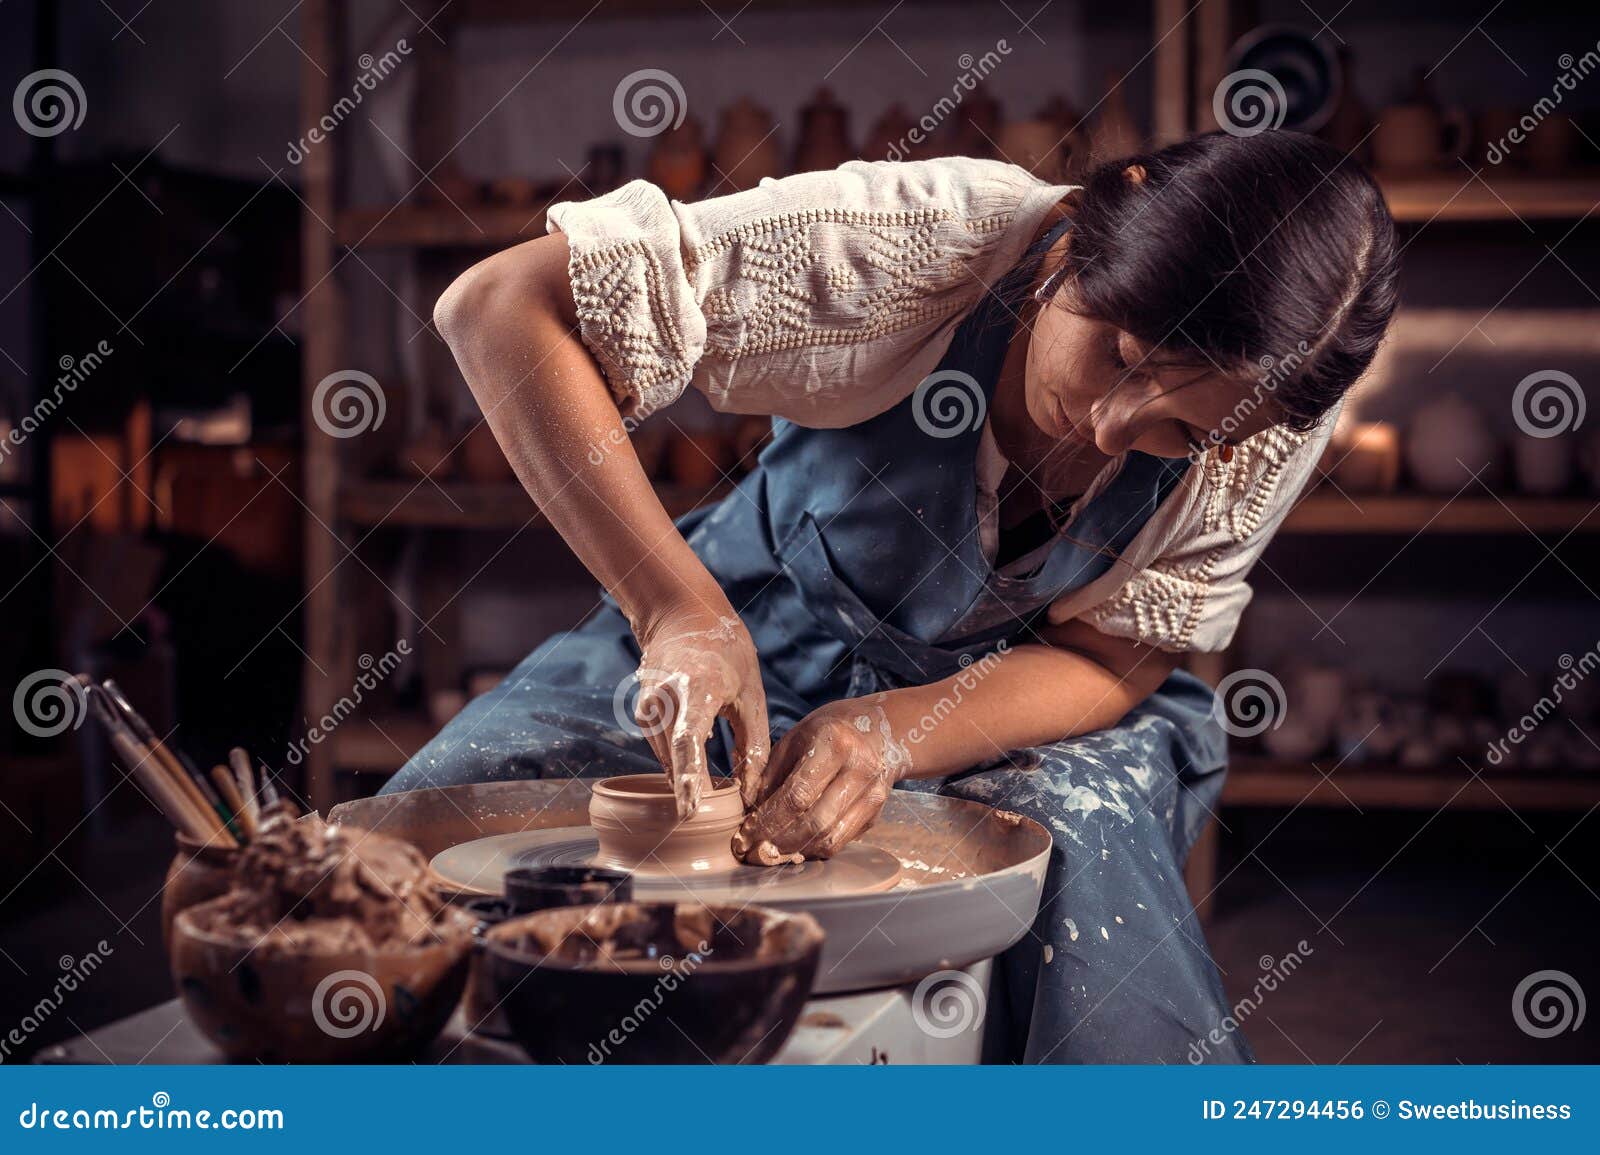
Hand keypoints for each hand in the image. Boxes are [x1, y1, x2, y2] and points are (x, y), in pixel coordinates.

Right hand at [633, 597, 768, 818]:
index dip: (688, 779)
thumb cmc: (727, 653)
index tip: (690, 812)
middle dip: (692, 793)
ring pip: (667, 760)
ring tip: (713, 798)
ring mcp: (647, 707)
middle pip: (674, 759)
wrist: (682, 617)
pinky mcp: (643, 715)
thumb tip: (751, 793)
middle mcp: (663, 699)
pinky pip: (663, 752)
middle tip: (717, 821)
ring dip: (688, 782)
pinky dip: (680, 765)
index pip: (687, 742)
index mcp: (695, 689)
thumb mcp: (752, 693)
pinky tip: (698, 772)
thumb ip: (754, 744)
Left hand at [731, 701, 911, 863]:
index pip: (797, 794)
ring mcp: (874, 794)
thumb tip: (748, 812)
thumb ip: (770, 774)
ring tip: (770, 852)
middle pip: (815, 822)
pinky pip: (841, 841)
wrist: (880, 732)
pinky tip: (794, 847)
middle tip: (752, 851)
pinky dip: (814, 849)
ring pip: (830, 838)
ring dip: (795, 852)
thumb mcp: (795, 739)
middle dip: (778, 842)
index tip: (744, 835)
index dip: (767, 820)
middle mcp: (860, 770)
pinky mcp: (877, 813)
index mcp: (834, 744)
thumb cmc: (828, 732)